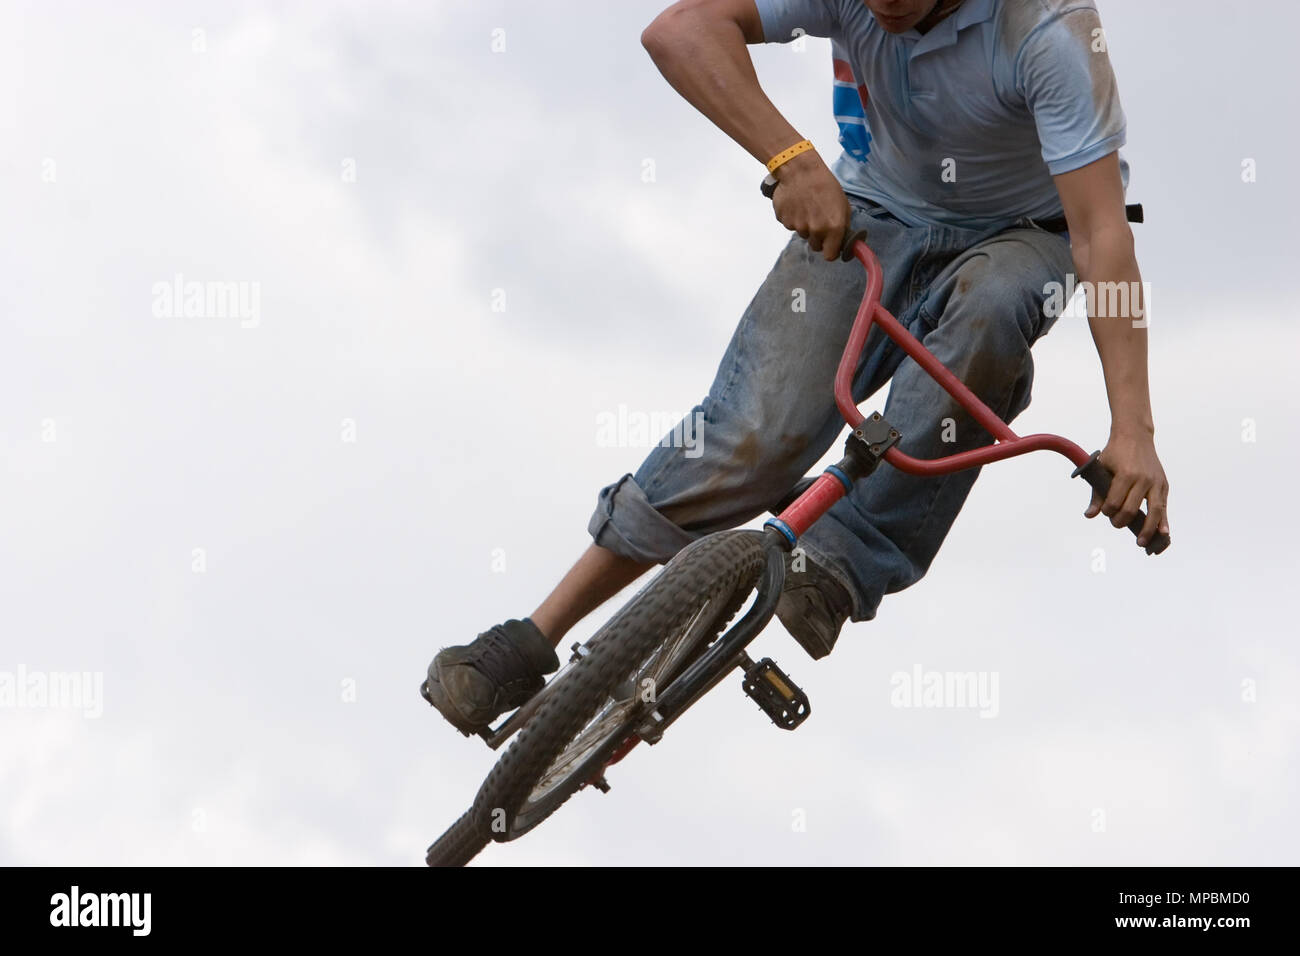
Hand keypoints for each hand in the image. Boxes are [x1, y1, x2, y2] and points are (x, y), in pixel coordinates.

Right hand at [770, 150, 850, 260]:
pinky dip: (793, 217)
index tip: (831, 246)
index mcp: (833, 227)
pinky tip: (797, 203)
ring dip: (805, 225)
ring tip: (807, 206)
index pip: (830, 256)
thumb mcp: (842, 203)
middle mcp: (815, 230)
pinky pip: (790, 224)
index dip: (831, 251)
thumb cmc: (825, 184)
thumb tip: (843, 240)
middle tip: (819, 219)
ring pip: (803, 234)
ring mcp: (797, 226)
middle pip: (815, 246)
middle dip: (818, 237)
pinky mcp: (784, 220)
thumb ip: (843, 225)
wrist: (800, 169)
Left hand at [1084, 427, 1169, 548]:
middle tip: (1117, 524)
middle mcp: (1143, 479)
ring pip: (1153, 511)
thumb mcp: (1102, 469)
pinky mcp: (1163, 484)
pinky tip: (1163, 534)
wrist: (1135, 435)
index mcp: (1125, 474)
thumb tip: (1090, 515)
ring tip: (1142, 543)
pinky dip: (1163, 521)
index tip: (1106, 512)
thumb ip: (1097, 493)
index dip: (1108, 512)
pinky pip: (1163, 506)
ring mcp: (1156, 482)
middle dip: (1122, 521)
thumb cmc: (1115, 453)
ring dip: (1148, 529)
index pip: (1114, 502)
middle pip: (1132, 509)